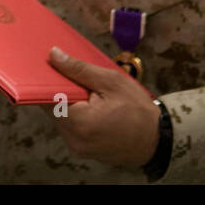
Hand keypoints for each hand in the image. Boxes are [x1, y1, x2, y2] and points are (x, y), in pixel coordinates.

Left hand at [46, 46, 160, 168]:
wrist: (157, 140)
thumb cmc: (138, 111)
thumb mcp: (111, 82)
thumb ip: (79, 69)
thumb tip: (54, 55)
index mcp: (79, 122)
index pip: (46, 97)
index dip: (46, 79)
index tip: (50, 65)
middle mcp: (73, 139)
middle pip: (52, 108)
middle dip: (60, 90)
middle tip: (73, 75)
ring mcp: (77, 147)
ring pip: (60, 118)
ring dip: (68, 102)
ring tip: (87, 91)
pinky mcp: (82, 149)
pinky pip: (70, 127)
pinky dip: (75, 114)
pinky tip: (90, 104)